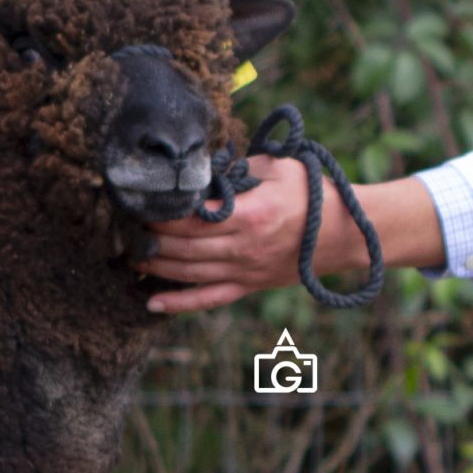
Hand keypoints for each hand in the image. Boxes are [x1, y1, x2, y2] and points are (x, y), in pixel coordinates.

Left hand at [139, 157, 321, 313]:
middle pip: (183, 247)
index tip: (139, 203)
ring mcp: (245, 270)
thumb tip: (202, 170)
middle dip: (149, 239)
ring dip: (154, 266)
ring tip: (130, 255)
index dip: (160, 215)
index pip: (191, 219)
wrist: (348, 233)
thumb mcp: (279, 168)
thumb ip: (238, 170)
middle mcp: (244, 247)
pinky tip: (152, 303)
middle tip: (125, 229)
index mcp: (251, 215)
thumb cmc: (315, 194)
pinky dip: (179, 304)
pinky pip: (209, 299)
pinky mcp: (249, 285)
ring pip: (188, 273)